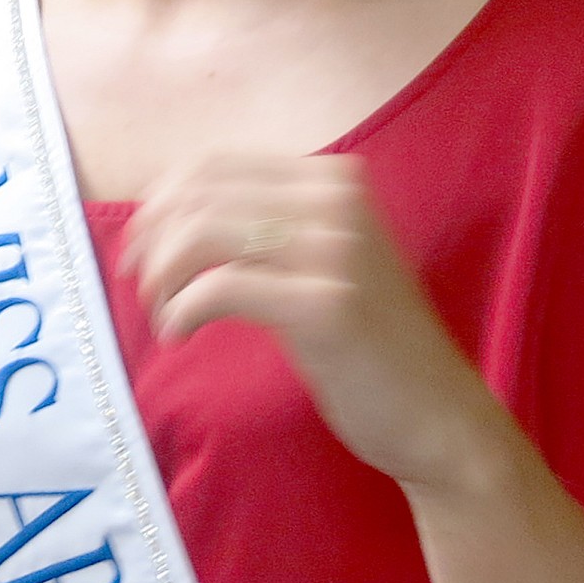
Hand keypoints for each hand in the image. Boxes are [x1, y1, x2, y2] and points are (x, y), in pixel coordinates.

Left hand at [119, 152, 498, 492]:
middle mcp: (338, 201)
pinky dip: (180, 312)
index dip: (160, 204)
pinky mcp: (326, 305)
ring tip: (165, 317)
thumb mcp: (323, 262)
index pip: (212, 165)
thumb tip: (164, 209)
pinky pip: (217, 289)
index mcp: (335, 180)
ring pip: (201, 234)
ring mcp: (336, 250)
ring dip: (163, 279)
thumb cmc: (370, 347)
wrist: (441, 417)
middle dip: (152, 241)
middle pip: (198, 195)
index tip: (142, 251)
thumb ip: (267, 225)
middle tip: (145, 289)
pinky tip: (181, 336)